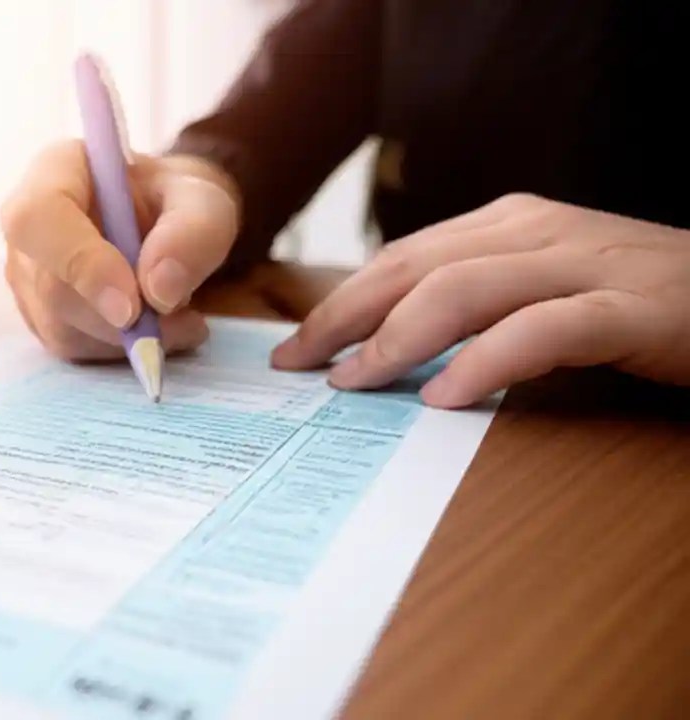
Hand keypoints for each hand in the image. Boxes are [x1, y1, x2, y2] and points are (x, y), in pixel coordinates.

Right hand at [1, 140, 240, 359]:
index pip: (38, 217)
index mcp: (56, 172)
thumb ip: (193, 231)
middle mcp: (26, 226)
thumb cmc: (174, 200)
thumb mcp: (204, 200)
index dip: (80, 264)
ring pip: (61, 326)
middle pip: (51, 287)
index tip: (132, 305)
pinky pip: (73, 347)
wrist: (163, 221)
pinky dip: (121, 349)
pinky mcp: (40, 316)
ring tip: (178, 315)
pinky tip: (156, 329)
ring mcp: (26, 276)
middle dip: (117, 316)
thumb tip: (159, 291)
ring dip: (127, 336)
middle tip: (178, 314)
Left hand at [271, 193, 689, 406]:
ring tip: (355, 383)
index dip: (341, 303)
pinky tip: (446, 396)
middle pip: (414, 269)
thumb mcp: (543, 287)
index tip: (296, 349)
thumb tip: (386, 350)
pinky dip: (488, 361)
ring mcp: (585, 263)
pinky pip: (544, 329)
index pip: (401, 259)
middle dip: (346, 319)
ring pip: (465, 289)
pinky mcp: (631, 307)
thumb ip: (477, 305)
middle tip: (301, 368)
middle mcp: (536, 231)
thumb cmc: (634, 301)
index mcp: (508, 224)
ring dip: (398, 339)